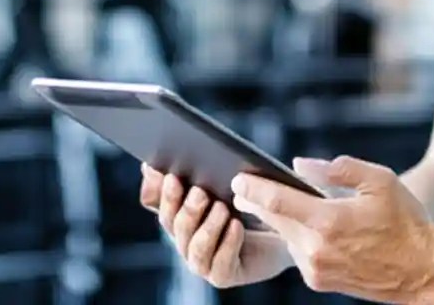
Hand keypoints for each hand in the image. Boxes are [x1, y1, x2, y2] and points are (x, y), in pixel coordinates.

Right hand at [139, 163, 292, 287]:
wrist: (280, 227)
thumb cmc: (248, 200)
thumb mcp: (225, 178)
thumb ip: (199, 169)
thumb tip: (166, 159)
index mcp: (177, 210)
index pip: (153, 201)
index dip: (158, 189)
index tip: (170, 174)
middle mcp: (183, 237)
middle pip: (172, 223)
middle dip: (185, 207)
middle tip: (200, 191)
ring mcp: (200, 260)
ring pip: (194, 246)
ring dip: (207, 227)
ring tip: (222, 208)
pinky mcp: (222, 275)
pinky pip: (219, 264)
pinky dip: (227, 243)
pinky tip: (237, 226)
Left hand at [231, 156, 433, 302]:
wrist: (423, 272)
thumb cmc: (406, 222)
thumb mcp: (380, 181)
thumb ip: (338, 168)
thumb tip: (300, 164)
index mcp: (329, 221)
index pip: (277, 202)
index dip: (254, 188)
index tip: (238, 178)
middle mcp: (316, 249)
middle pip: (274, 221)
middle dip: (257, 203)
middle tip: (243, 188)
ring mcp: (316, 269)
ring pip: (286, 237)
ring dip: (279, 221)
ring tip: (272, 202)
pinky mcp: (319, 281)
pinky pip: (299, 253)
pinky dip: (297, 237)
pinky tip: (302, 226)